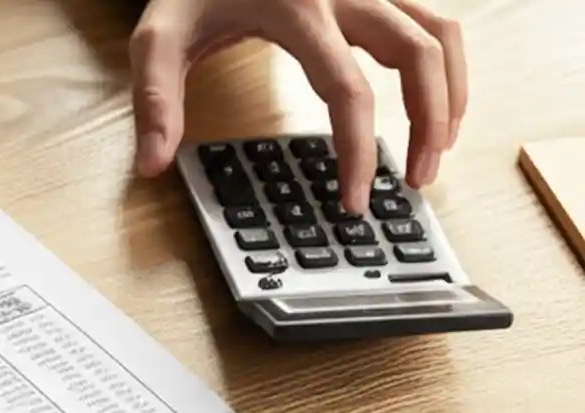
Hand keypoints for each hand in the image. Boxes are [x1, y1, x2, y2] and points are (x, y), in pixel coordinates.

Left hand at [129, 0, 466, 213]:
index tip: (353, 201)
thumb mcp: (158, 37)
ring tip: (437, 150)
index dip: (357, 152)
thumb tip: (152, 165)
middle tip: (415, 182)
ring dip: (451, 93)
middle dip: (428, 123)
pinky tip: (435, 105)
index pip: (347, 90)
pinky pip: (431, 20)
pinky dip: (444, 64)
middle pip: (418, 56)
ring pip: (440, 33)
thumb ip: (155, 101)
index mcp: (298, 8)